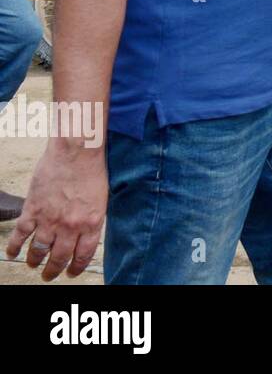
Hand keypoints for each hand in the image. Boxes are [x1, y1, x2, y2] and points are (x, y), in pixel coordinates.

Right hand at [5, 139, 106, 279]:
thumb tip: (86, 235)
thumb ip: (92, 219)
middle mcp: (70, 226)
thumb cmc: (92, 170)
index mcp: (91, 223)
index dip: (75, 268)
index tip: (71, 273)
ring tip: (33, 265)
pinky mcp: (32, 210)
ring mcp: (49, 219)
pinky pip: (20, 235)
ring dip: (35, 261)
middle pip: (59, 257)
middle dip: (54, 270)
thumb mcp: (101, 199)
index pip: (83, 255)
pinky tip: (13, 253)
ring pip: (38, 250)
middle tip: (49, 275)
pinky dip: (15, 247)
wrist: (76, 151)